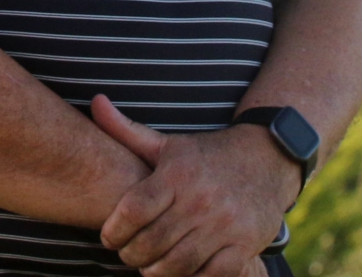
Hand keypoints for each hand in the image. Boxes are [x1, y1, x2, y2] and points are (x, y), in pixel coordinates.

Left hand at [91, 95, 298, 276]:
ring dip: (158, 272)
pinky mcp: (246, 244)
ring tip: (147, 268)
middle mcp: (200, 201)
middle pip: (154, 241)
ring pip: (181, 262)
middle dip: (132, 255)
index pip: (135, 209)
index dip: (115, 230)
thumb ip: (126, 129)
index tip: (107, 238)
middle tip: (124, 256)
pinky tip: (179, 275)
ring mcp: (225, 225)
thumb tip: (95, 102)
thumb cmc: (204, 155)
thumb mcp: (166, 142)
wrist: (265, 159)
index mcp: (176, 175)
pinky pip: (215, 274)